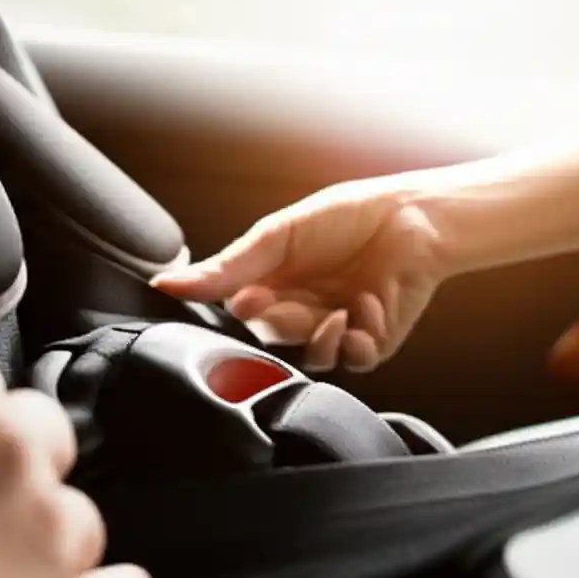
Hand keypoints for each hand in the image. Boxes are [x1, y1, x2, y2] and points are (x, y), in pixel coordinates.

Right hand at [152, 174, 448, 371]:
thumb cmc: (346, 216)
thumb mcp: (275, 236)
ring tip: (341, 310)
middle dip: (285, 322)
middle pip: (275, 340)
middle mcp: (299, 311)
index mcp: (271, 286)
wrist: (413, 217)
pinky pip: (354, 361)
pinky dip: (359, 340)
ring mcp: (335, 329)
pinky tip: (369, 306)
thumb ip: (225, 267)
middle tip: (293, 300)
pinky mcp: (372, 342)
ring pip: (312, 358)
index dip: (245, 313)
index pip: (240, 318)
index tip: (250, 298)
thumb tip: (164, 283)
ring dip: (322, 338)